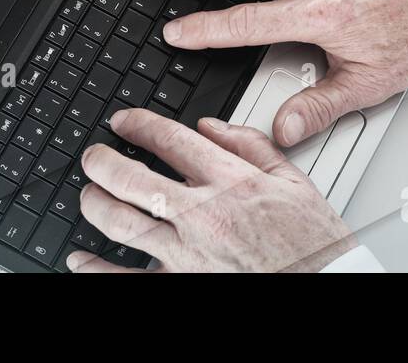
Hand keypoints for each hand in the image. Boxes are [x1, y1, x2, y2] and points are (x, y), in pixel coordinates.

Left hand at [66, 108, 355, 272]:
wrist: (327, 285)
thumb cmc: (315, 245)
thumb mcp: (296, 182)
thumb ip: (252, 146)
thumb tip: (213, 126)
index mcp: (231, 182)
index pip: (170, 140)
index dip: (138, 124)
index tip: (123, 121)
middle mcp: (203, 214)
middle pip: (132, 178)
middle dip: (102, 161)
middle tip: (92, 155)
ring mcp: (189, 253)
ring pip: (122, 222)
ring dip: (95, 205)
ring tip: (88, 195)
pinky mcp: (183, 284)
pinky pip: (128, 276)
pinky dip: (97, 267)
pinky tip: (81, 258)